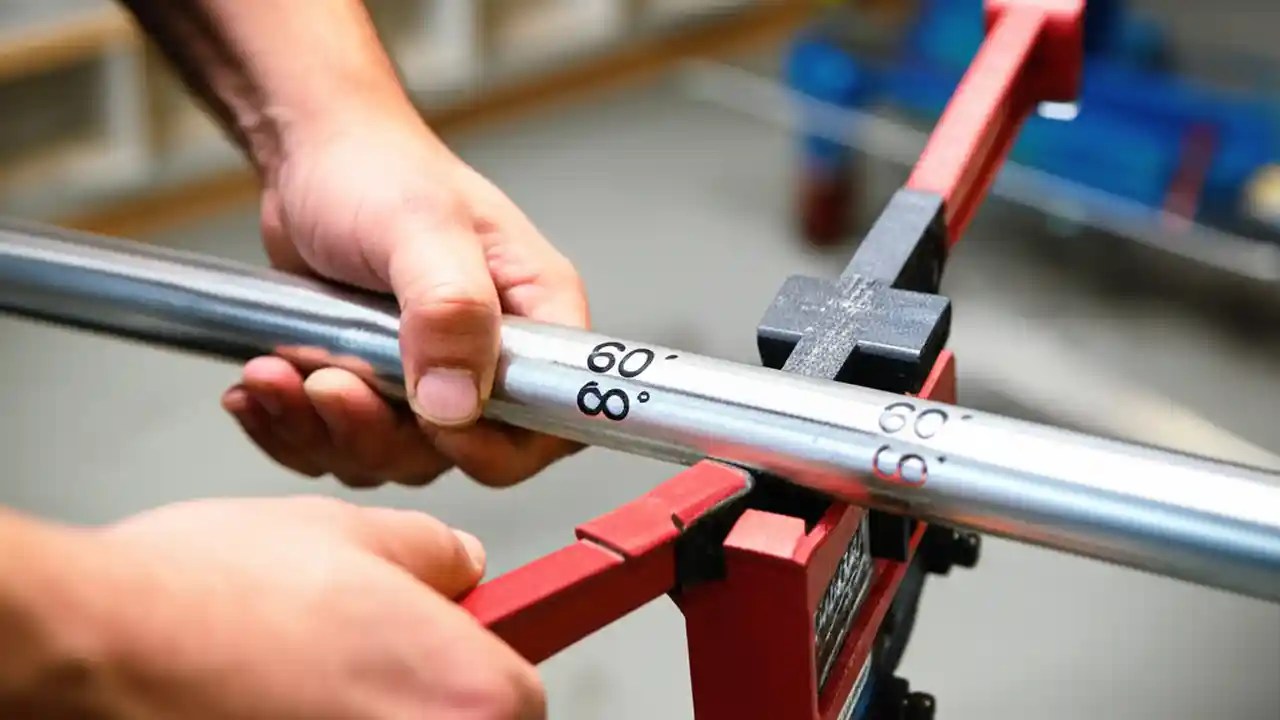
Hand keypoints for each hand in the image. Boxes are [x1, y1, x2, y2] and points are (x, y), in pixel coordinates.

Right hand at [47, 497, 542, 719]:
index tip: (437, 645)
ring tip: (302, 672)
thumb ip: (436, 554)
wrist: (97, 643)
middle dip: (416, 690)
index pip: (516, 691)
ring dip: (363, 710)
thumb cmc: (209, 598)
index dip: (468, 656)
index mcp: (473, 697)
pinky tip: (271, 696)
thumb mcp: (355, 531)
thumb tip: (460, 567)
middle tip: (359, 657)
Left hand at [221, 105, 588, 488]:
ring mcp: (428, 378)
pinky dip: (289, 429)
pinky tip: (254, 390)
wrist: (305, 154)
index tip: (432, 425)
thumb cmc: (377, 171)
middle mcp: (489, 358)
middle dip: (378, 435)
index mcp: (533, 317)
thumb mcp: (420, 229)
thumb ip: (449, 311)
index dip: (502, 448)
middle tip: (325, 381)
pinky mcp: (371, 388)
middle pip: (458, 454)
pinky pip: (336, 443)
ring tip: (269, 374)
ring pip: (389, 457)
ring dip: (320, 431)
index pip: (553, 419)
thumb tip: (456, 406)